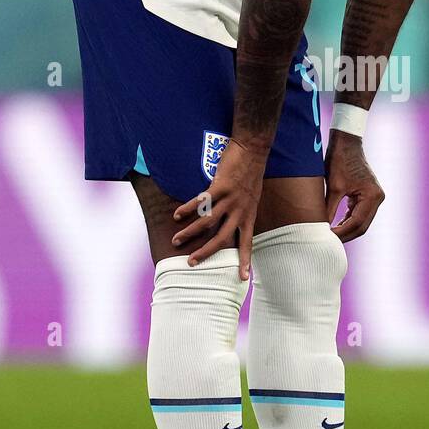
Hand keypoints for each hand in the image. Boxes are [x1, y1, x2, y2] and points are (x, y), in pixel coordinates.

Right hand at [172, 139, 266, 278]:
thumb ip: (242, 210)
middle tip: (192, 263)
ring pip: (207, 221)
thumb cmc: (251, 172)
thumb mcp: (252, 197)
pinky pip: (201, 202)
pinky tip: (176, 215)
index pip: (247, 242)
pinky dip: (187, 209)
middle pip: (222, 237)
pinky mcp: (221, 186)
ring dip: (190, 232)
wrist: (253, 150)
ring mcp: (231, 199)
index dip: (245, 260)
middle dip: (206, 252)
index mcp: (249, 215)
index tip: (242, 278)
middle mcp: (240, 210)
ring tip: (176, 240)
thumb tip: (230, 221)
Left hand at [325, 132, 384, 241]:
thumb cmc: (340, 160)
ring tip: (330, 236)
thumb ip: (328, 209)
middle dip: (345, 235)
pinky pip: (359, 214)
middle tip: (327, 242)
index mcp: (372, 196)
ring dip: (346, 230)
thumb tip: (320, 229)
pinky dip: (348, 221)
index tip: (325, 238)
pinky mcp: (368, 195)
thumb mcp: (333, 187)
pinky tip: (335, 226)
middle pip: (361, 226)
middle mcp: (377, 198)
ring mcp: (374, 197)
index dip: (341, 233)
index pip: (356, 223)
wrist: (346, 142)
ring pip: (361, 222)